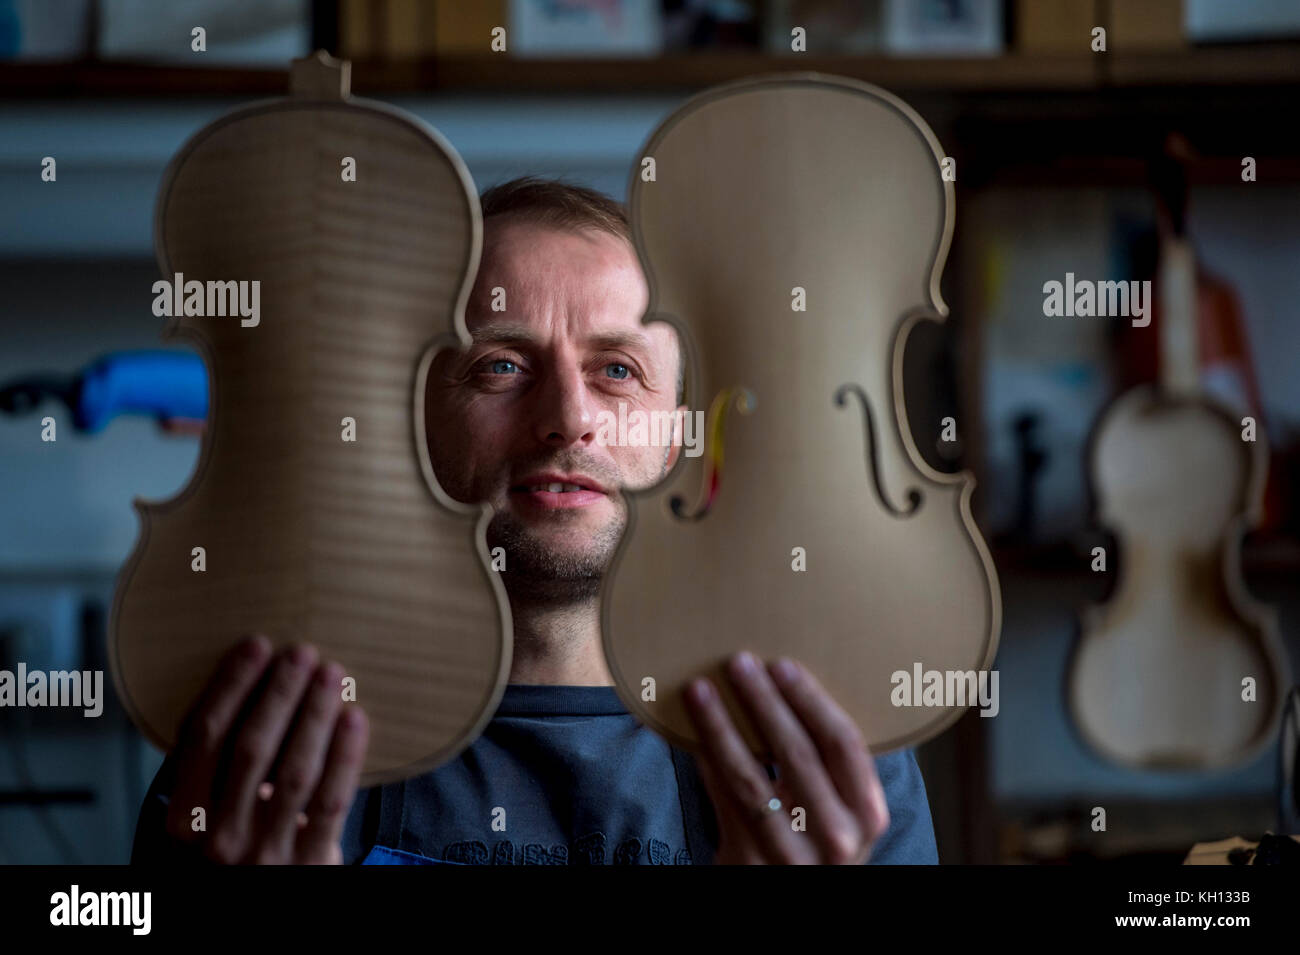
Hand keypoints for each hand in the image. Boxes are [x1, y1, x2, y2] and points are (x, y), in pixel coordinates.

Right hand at [163, 635, 369, 863]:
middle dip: (279, 694)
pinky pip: (331, 801)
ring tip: (331, 673)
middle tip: (301, 651)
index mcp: (183, 817)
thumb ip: (209, 764)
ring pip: (295, 771)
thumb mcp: (204, 813)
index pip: (204, 737)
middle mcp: (218, 837)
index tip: (255, 644)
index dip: (230, 687)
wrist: (252, 902)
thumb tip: (237, 680)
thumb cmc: (232, 844)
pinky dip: (345, 756)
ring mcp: (265, 852)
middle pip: (252, 748)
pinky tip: (355, 718)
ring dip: (315, 715)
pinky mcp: (309, 863)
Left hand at [683, 652, 888, 864]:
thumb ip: (826, 764)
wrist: (794, 889)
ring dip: (721, 726)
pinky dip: (707, 761)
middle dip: (763, 702)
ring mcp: (793, 855)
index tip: (782, 664)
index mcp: (868, 812)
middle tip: (738, 662)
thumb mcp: (838, 807)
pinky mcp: (750, 862)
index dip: (811, 701)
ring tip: (700, 689)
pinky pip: (723, 800)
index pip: (844, 745)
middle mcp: (838, 837)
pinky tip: (692, 732)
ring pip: (751, 778)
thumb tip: (779, 683)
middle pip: (797, 755)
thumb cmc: (816, 836)